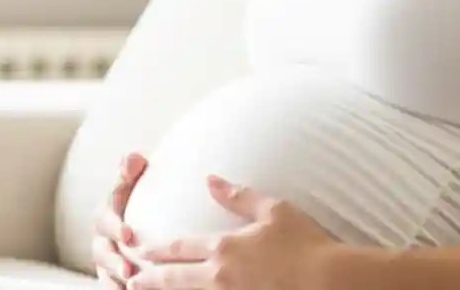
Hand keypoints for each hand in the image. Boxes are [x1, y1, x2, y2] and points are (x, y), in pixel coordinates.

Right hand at [91, 152, 148, 287]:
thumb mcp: (134, 184)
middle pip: (102, 252)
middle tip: (130, 271)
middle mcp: (101, 239)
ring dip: (115, 280)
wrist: (143, 224)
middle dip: (114, 262)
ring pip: (105, 272)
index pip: (105, 219)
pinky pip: (110, 285)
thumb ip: (132, 171)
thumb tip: (133, 158)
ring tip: (130, 287)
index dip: (115, 226)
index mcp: (106, 214)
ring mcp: (106, 260)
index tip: (129, 234)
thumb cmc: (142, 198)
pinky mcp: (112, 277)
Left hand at [126, 175, 336, 289]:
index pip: (180, 248)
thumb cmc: (307, 244)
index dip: (156, 249)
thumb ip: (239, 195)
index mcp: (225, 247)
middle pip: (173, 277)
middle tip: (130, 280)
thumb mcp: (275, 210)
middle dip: (149, 278)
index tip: (138, 250)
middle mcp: (220, 275)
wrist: (330, 281)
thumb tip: (211, 179)